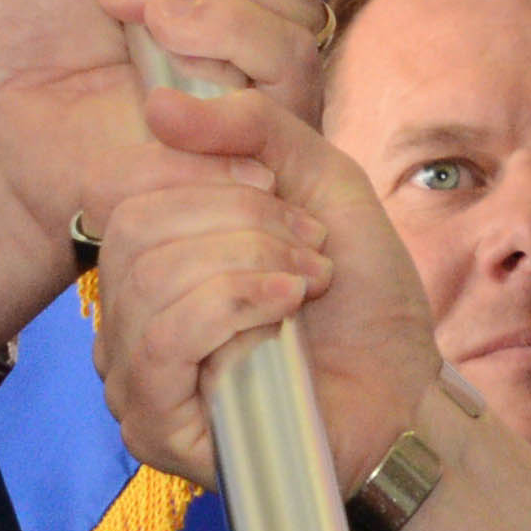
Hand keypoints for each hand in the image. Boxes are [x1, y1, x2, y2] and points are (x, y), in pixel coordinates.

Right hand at [94, 96, 436, 489]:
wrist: (407, 395)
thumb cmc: (362, 302)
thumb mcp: (320, 183)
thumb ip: (252, 128)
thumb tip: (157, 105)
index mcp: (151, 256)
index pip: (122, 183)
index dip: (202, 168)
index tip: (277, 187)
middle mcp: (125, 313)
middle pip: (135, 225)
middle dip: (240, 219)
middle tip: (309, 247)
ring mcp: (131, 373)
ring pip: (150, 277)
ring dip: (250, 262)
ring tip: (308, 283)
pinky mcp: (153, 425)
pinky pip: (163, 339)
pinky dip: (235, 306)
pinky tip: (285, 310)